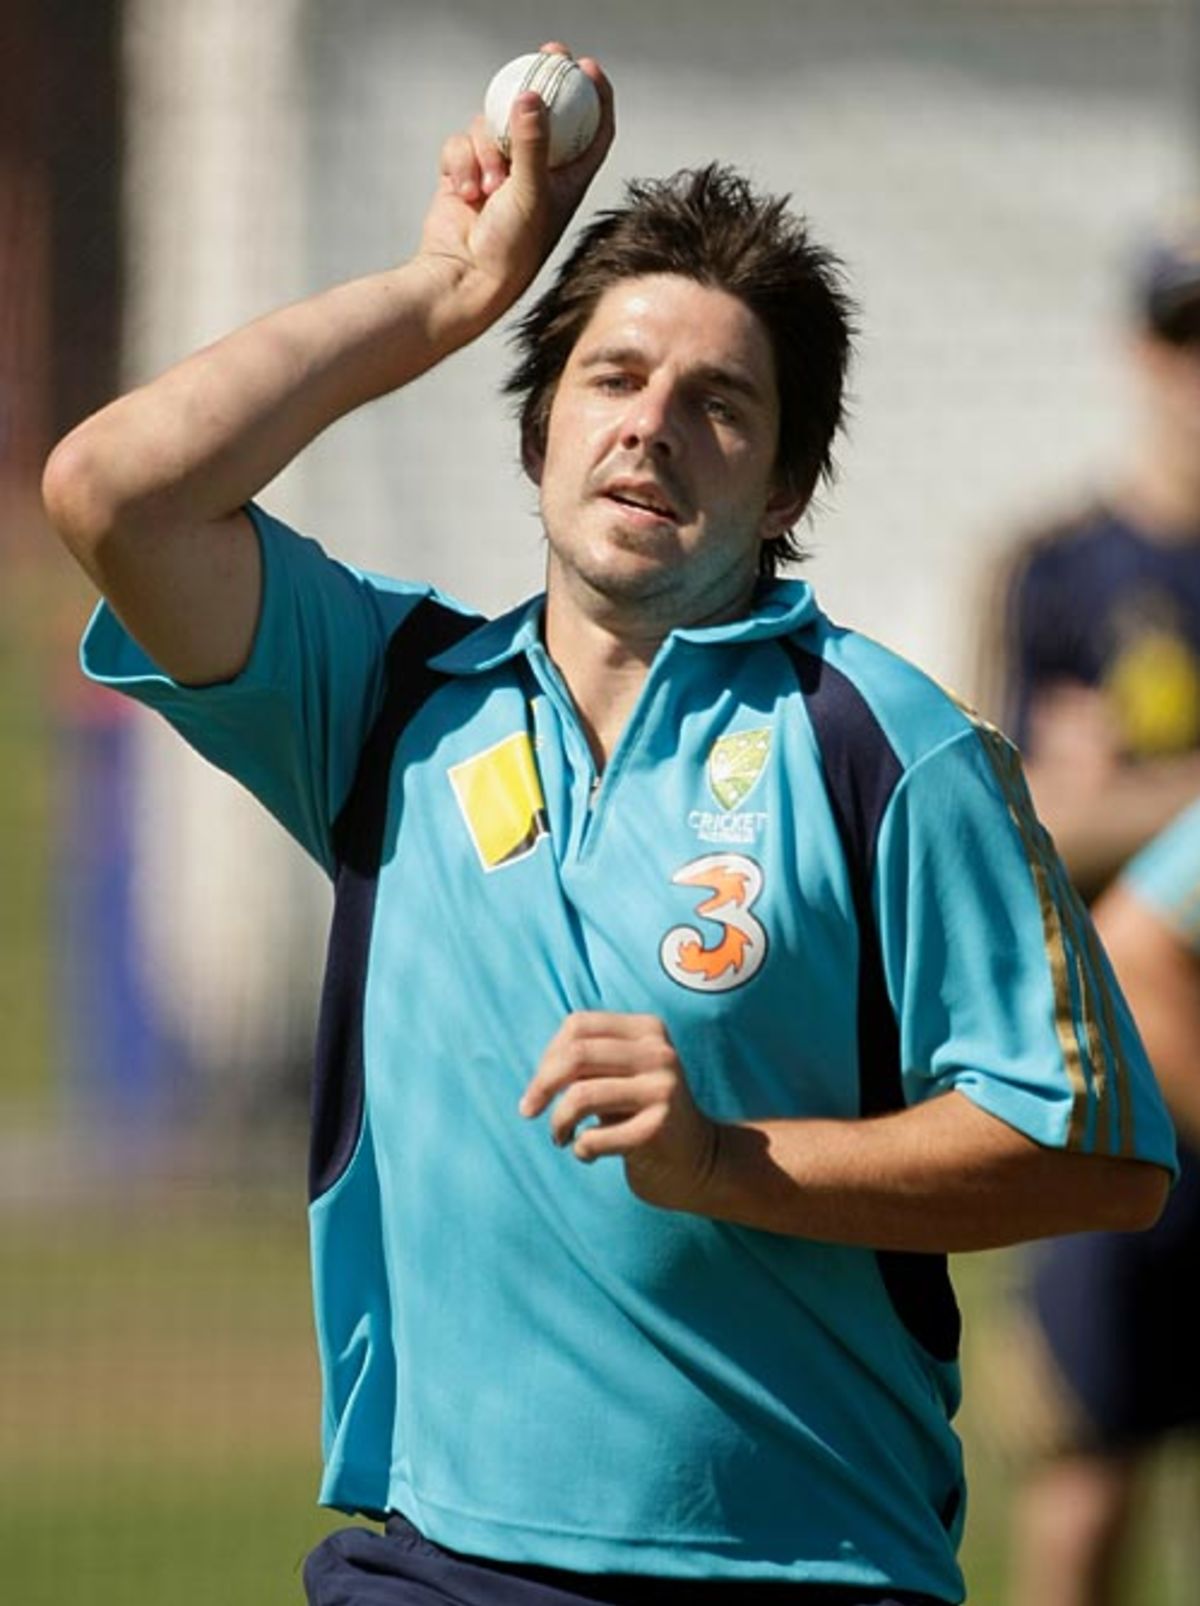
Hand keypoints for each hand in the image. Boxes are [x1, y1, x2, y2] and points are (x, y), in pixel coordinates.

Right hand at [416, 43, 613, 325]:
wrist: (461, 279)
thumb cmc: (508, 250)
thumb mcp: (529, 195)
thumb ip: (532, 145)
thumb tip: (532, 95)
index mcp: (566, 181)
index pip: (591, 131)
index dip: (594, 97)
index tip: (587, 66)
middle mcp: (535, 173)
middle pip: (543, 113)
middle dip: (541, 81)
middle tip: (546, 54)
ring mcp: (498, 172)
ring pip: (492, 125)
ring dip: (485, 149)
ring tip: (487, 189)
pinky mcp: (466, 174)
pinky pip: (461, 144)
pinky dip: (459, 162)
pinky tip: (463, 192)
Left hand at [520, 1012, 719, 1211]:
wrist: (699, 1160)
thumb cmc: (642, 1113)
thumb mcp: (620, 1075)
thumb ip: (587, 1061)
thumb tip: (539, 1077)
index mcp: (648, 1029)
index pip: (578, 1025)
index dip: (547, 1056)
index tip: (539, 1087)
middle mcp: (659, 1052)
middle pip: (576, 1054)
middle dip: (541, 1086)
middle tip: (529, 1111)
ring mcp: (663, 1089)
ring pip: (580, 1095)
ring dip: (558, 1122)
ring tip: (561, 1137)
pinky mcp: (659, 1128)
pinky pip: (595, 1137)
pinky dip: (580, 1149)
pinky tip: (588, 1154)